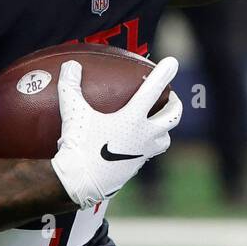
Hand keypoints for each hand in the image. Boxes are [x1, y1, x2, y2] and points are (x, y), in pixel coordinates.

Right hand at [50, 57, 182, 208]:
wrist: (80, 183)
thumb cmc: (78, 146)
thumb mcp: (73, 113)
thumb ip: (71, 87)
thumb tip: (71, 65)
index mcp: (132, 119)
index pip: (153, 91)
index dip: (163, 74)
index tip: (173, 62)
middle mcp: (144, 136)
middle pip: (172, 117)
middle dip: (175, 104)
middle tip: (172, 96)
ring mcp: (142, 153)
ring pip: (165, 139)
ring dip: (165, 128)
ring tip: (158, 122)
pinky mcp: (135, 167)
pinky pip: (149, 153)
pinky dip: (148, 145)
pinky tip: (136, 143)